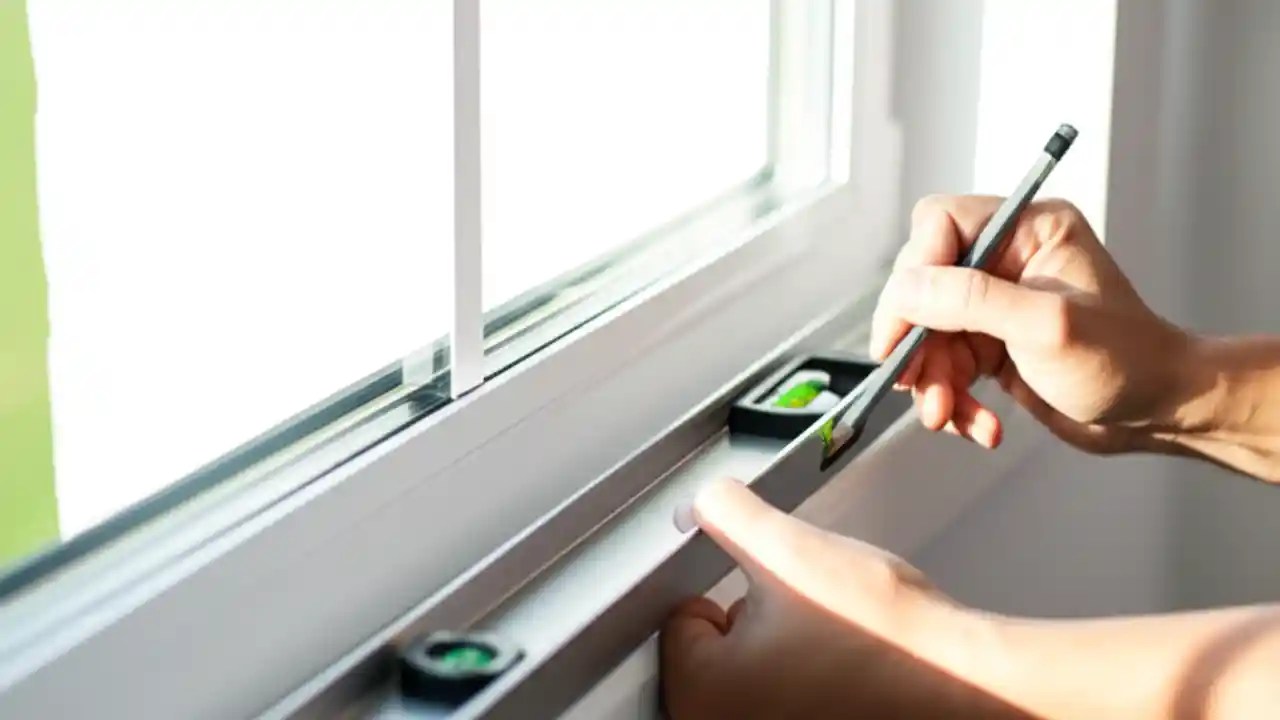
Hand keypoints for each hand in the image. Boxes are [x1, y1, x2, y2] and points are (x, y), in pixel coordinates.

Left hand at [660, 478, 1027, 718]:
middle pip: (715, 651)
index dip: (725, 588)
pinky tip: (848, 666)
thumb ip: (727, 514)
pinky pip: (792, 697)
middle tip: (808, 617)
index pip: (680, 621)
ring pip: (757, 673)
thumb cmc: (886, 633)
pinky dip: (813, 678)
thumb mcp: (788, 546)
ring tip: (833, 641)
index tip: (768, 591)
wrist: (967, 678)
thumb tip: (701, 505)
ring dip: (785, 649)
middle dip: (754, 622)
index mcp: (702, 695)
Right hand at [870, 195, 1194, 453]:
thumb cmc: (1126, 361)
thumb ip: (971, 300)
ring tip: (947, 415)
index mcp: (1027, 230)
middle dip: (918, 342)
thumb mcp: (1046, 326)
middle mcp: (1007, 258)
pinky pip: (945, 366)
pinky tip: (978, 424)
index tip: (900, 328)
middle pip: (923, 285)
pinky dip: (952, 400)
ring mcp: (996, 303)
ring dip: (932, 382)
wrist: (1158, 414)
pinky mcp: (990, 344)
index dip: (912, 273)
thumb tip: (904, 290)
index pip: (939, 226)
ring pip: (927, 333)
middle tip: (916, 383)